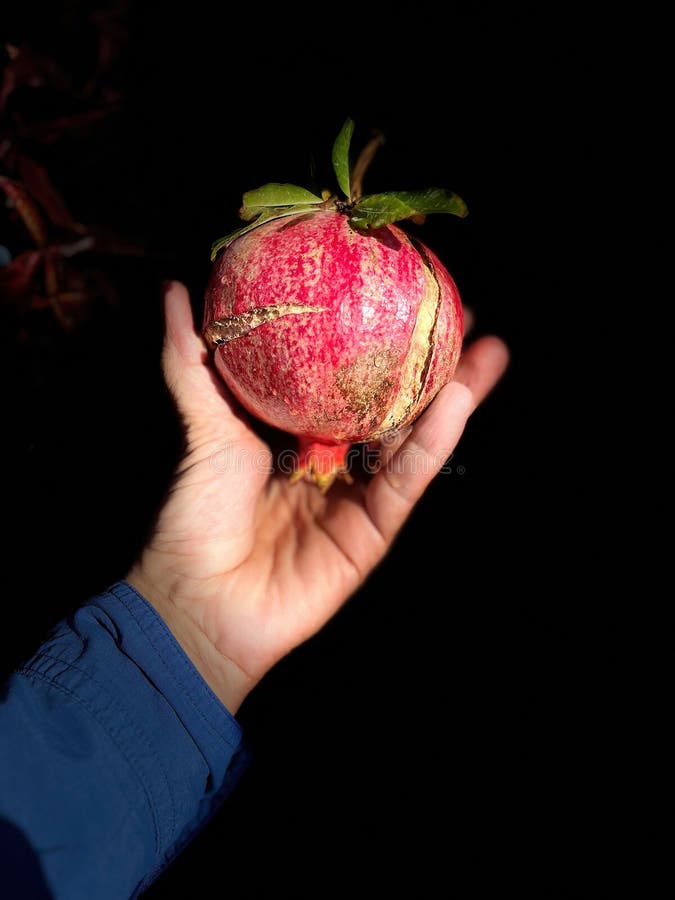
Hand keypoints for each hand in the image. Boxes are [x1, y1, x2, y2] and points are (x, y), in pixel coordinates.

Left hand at [128, 282, 508, 711]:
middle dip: (434, 364)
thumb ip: (190, 358)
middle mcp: (337, 464)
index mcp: (301, 435)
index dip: (381, 341)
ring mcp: (359, 499)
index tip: (407, 293)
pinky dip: (432, 445)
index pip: (352, 380)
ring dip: (456, 396)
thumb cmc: (195, 511)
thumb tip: (173, 289)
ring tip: (489, 349)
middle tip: (464, 314)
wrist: (196, 596)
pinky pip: (405, 483)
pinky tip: (458, 402)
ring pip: (415, 441)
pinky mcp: (374, 535)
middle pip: (396, 406)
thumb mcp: (200, 422)